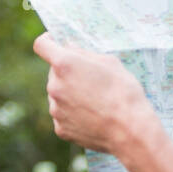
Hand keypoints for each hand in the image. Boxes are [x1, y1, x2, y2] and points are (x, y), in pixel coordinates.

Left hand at [32, 32, 164, 169]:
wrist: (130, 130)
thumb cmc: (124, 93)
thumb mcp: (111, 62)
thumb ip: (85, 54)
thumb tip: (70, 48)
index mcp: (65, 65)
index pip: (42, 45)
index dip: (48, 41)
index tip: (55, 42)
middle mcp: (54, 86)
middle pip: (54, 73)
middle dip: (68, 73)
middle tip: (91, 80)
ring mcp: (56, 110)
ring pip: (58, 95)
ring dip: (70, 94)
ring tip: (96, 102)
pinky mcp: (61, 129)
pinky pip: (63, 115)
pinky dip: (74, 114)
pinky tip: (93, 117)